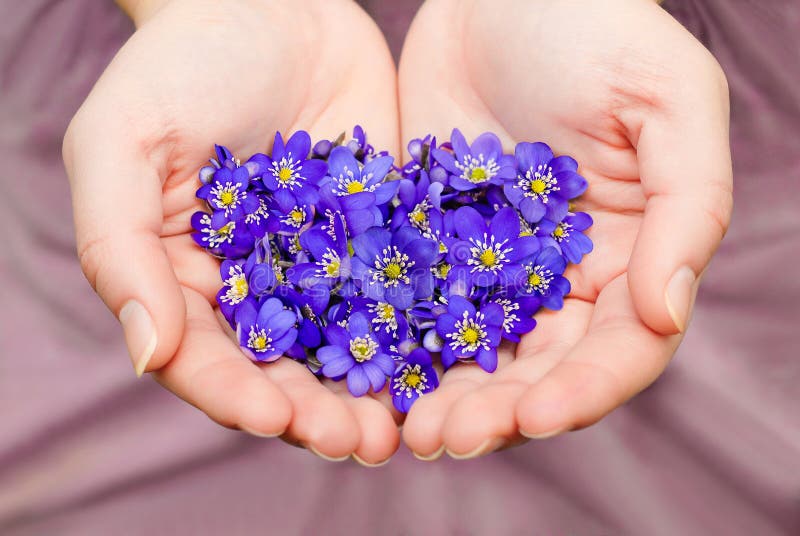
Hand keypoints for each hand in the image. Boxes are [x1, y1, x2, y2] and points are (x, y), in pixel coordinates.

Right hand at [63, 0, 400, 464]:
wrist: (271, 4)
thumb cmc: (179, 68)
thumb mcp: (120, 145)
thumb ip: (121, 248)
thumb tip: (147, 355)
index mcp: (186, 278)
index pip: (206, 357)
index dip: (237, 394)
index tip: (276, 418)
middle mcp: (255, 285)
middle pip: (283, 369)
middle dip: (317, 412)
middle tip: (359, 444)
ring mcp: (322, 264)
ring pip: (345, 345)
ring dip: (371, 392)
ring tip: (402, 428)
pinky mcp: (379, 236)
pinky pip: (398, 291)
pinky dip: (418, 331)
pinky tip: (444, 362)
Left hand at [398, 0, 731, 458]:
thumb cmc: (596, 28)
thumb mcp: (669, 101)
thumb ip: (689, 207)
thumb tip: (668, 309)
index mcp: (631, 255)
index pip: (621, 347)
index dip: (585, 391)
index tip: (537, 415)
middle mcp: (563, 276)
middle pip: (541, 368)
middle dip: (500, 411)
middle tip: (448, 438)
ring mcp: (492, 267)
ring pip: (475, 354)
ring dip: (444, 397)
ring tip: (406, 431)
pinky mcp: (430, 246)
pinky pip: (414, 308)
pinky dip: (396, 347)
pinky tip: (368, 376)